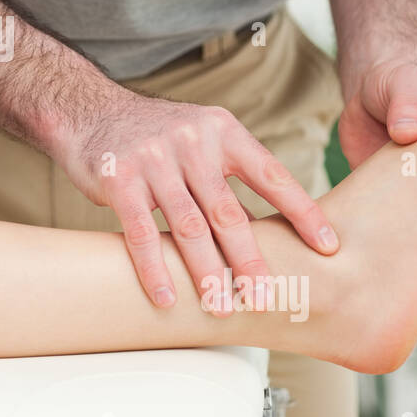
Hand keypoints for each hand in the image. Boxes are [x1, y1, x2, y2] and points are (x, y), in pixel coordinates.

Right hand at [53, 89, 339, 311]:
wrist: (88, 110)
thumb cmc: (154, 134)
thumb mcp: (201, 135)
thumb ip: (231, 172)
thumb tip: (278, 226)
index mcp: (223, 131)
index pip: (271, 175)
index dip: (302, 212)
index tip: (328, 247)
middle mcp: (192, 142)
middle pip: (228, 211)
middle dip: (250, 260)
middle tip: (268, 296)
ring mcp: (153, 159)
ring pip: (188, 226)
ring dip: (206, 272)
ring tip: (221, 306)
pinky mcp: (118, 179)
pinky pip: (140, 233)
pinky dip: (155, 270)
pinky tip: (166, 298)